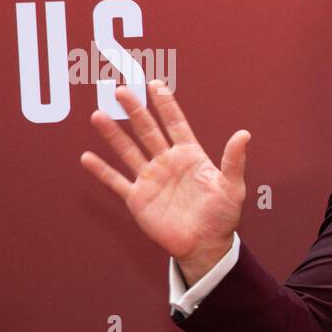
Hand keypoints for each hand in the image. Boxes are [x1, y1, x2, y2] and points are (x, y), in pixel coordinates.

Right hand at [79, 79, 249, 278]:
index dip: (166, 104)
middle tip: (120, 90)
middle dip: (135, 111)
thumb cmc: (222, 217)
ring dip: (113, 134)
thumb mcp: (232, 187)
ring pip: (128, 150)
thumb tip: (244, 134)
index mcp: (190, 156)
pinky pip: (116, 181)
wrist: (206, 246)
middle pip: (147, 131)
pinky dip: (101, 170)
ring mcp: (151, 179)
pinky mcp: (138, 199)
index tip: (155, 85)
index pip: (175, 123)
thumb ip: (233, 161)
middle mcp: (167, 163)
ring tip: (98, 115)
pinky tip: (87, 157)